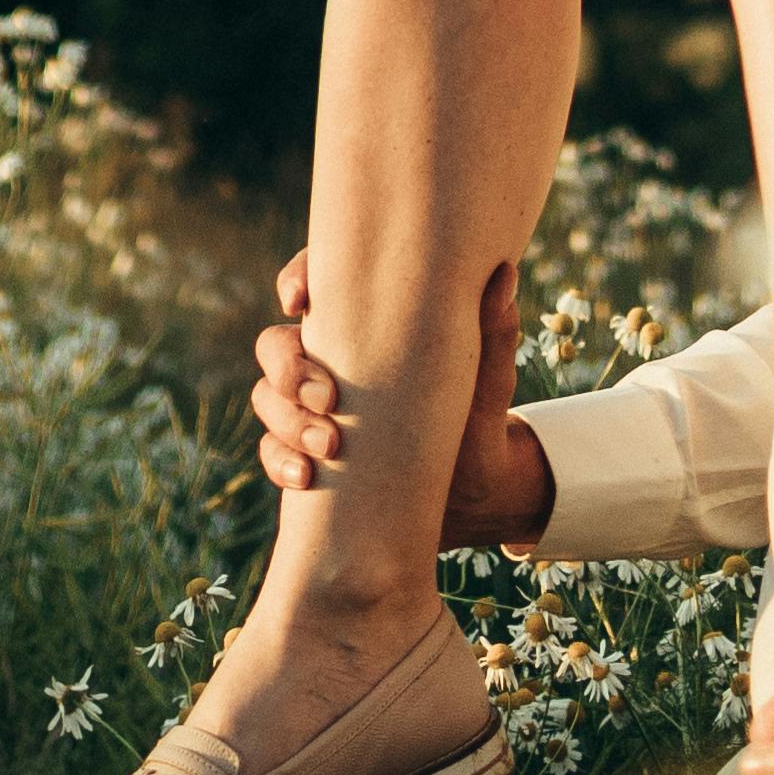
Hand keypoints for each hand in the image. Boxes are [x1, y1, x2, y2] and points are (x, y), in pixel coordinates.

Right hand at [251, 251, 553, 548]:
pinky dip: (279, 461)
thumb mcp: (489, 382)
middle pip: (276, 344)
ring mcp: (311, 409)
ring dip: (288, 418)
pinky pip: (271, 450)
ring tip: (330, 446)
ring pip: (268, 397)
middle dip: (290, 366)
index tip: (299, 300)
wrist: (470, 498)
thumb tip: (505, 276)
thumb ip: (493, 334)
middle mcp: (330, 362)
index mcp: (367, 328)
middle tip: (329, 397)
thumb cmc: (477, 423)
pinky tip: (305, 478)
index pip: (319, 285)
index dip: (296, 280)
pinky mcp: (305, 454)